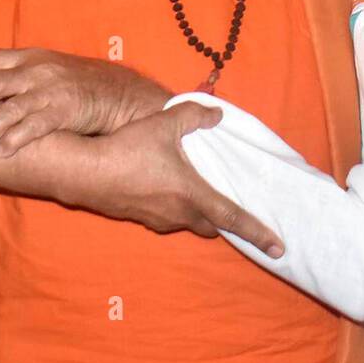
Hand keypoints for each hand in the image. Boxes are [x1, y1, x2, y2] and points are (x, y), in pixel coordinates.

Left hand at [0, 47, 170, 160]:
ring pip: (9, 109)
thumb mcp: (46, 69)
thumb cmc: (78, 83)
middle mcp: (35, 70)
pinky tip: (2, 152)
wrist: (119, 92)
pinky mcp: (65, 109)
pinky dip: (17, 139)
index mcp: (27, 57)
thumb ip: (16, 75)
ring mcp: (50, 89)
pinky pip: (36, 126)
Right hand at [72, 100, 283, 257]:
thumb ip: (195, 116)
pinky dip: (174, 209)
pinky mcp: (137, 218)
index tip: (279, 248)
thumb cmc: (129, 148)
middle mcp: (178, 214)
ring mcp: (156, 220)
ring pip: (187, 223)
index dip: (258, 232)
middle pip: (211, 226)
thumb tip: (217, 114)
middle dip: (224, 221)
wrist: (83, 171)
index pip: (233, 217)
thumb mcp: (165, 124)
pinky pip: (165, 218)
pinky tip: (163, 189)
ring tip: (198, 194)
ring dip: (197, 214)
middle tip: (232, 209)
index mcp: (193, 195)